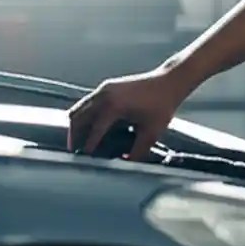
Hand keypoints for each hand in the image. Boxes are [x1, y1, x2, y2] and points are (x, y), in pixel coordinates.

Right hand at [67, 67, 190, 160]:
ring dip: (77, 126)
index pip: (94, 131)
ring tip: (79, 142)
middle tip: (75, 152)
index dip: (88, 147)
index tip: (84, 160)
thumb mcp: (152, 132)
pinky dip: (84, 116)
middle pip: (77, 118)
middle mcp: (104, 95)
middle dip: (74, 136)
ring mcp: (104, 88)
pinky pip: (87, 103)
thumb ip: (138, 152)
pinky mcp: (107, 87)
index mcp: (114, 105)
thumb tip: (125, 165)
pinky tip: (90, 128)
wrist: (170, 81)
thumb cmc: (163, 105)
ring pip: (79, 109)